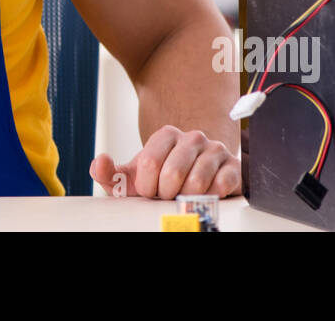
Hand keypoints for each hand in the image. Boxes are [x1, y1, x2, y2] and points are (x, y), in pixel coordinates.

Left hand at [90, 125, 241, 198]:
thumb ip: (111, 173)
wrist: (195, 184)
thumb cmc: (161, 181)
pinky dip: (209, 198)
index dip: (148, 187)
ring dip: (186, 198)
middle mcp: (192, 137)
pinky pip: (221, 186)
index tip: (151, 191)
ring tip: (185, 195)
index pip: (150, 163)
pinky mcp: (234, 167)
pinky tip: (204, 195)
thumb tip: (100, 162)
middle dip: (166, 194)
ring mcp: (215, 150)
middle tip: (168, 195)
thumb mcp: (134, 179)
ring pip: (197, 182)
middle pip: (173, 173)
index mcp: (166, 135)